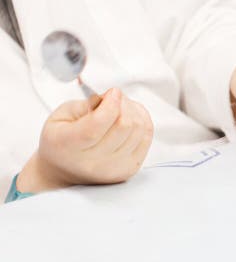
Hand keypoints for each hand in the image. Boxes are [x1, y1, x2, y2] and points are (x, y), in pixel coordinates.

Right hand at [17, 88, 153, 192]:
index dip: (111, 103)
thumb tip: (112, 97)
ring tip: (120, 109)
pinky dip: (143, 121)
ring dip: (134, 111)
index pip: (98, 123)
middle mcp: (91, 162)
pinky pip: (147, 137)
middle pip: (124, 125)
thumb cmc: (61, 139)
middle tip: (114, 99)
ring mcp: (113, 168)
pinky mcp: (129, 168)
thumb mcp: (61, 115)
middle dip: (123, 103)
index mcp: (66, 145)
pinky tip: (130, 117)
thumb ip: (86, 104)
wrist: (65, 170)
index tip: (112, 92)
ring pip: (140, 129)